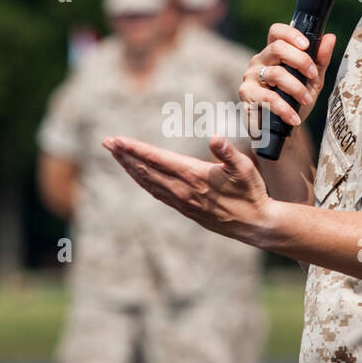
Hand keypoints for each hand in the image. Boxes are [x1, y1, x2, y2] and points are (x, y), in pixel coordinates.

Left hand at [103, 134, 278, 247]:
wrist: (254, 224)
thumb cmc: (251, 193)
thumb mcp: (245, 169)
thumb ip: (228, 152)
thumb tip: (215, 138)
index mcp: (193, 176)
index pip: (156, 159)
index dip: (135, 149)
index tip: (118, 140)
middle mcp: (182, 189)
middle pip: (146, 170)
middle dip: (125, 155)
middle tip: (107, 143)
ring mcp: (181, 201)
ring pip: (148, 182)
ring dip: (130, 168)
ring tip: (117, 155)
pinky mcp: (184, 209)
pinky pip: (156, 193)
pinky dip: (143, 182)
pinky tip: (137, 176)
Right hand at [240, 24, 335, 132]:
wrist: (284, 130)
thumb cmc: (296, 101)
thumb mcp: (313, 80)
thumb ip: (320, 60)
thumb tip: (330, 37)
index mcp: (273, 53)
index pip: (277, 31)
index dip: (291, 34)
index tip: (308, 45)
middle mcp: (259, 61)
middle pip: (277, 48)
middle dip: (300, 60)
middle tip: (313, 75)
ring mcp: (250, 77)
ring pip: (275, 73)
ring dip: (296, 88)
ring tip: (307, 100)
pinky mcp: (246, 96)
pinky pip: (267, 98)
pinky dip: (284, 109)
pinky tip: (295, 118)